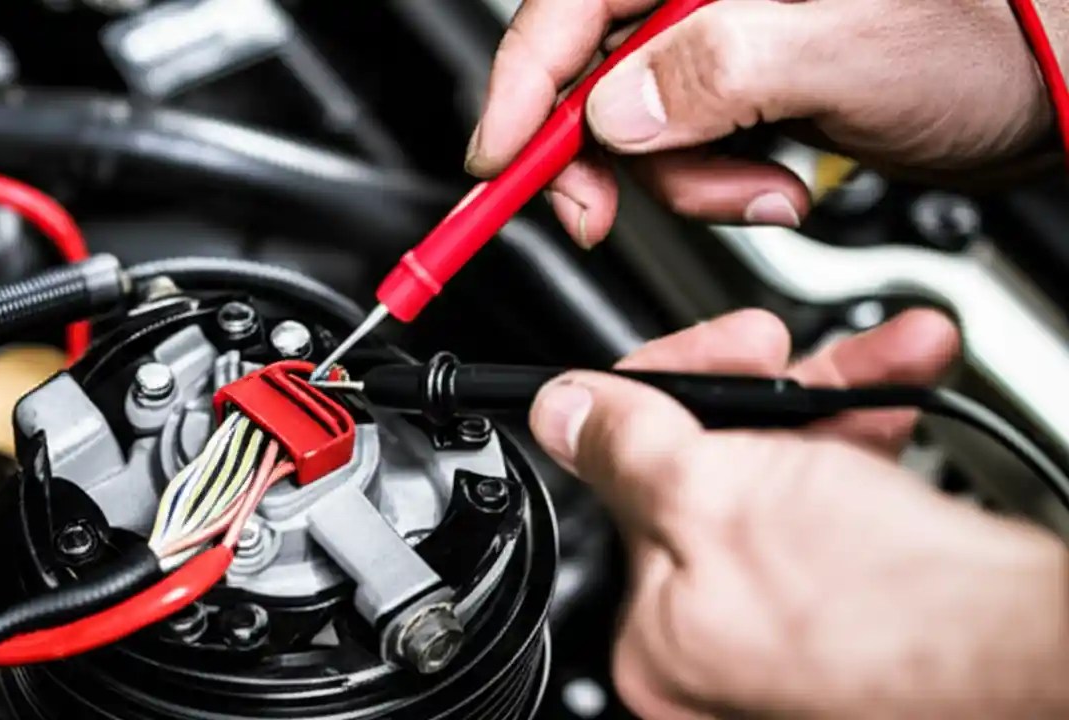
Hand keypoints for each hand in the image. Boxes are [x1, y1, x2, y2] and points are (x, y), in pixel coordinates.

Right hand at [468, 0, 1057, 243]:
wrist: (1043, 90)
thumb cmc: (982, 39)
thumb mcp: (840, 48)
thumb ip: (714, 71)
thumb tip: (615, 113)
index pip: (570, 10)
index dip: (521, 88)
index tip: (497, 162)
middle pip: (588, 78)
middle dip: (597, 158)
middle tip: (597, 213)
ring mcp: (722, 48)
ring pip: (635, 129)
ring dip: (678, 184)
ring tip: (759, 194)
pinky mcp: (742, 96)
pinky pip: (683, 152)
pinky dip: (711, 189)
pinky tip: (769, 189)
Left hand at [529, 309, 1068, 717]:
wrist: (1040, 653)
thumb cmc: (890, 610)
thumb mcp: (716, 494)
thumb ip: (626, 447)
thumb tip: (563, 413)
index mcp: (655, 631)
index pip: (622, 477)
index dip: (651, 394)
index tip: (692, 357)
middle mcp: (713, 638)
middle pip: (707, 467)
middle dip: (759, 388)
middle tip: (782, 347)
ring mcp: (788, 624)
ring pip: (783, 472)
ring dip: (828, 398)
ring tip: (881, 358)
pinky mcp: (858, 606)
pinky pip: (839, 501)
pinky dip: (865, 441)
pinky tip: (893, 394)